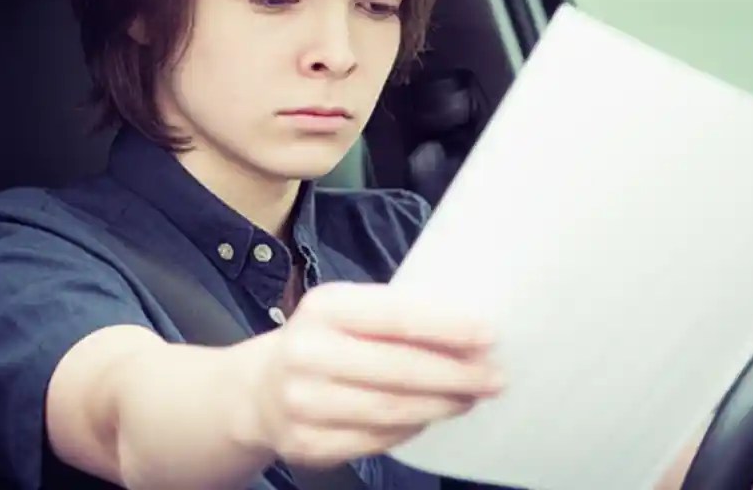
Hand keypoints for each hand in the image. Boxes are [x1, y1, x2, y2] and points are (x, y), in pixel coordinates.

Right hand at [245, 282, 502, 467]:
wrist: (258, 389)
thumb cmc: (324, 340)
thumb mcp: (348, 311)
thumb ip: (396, 316)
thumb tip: (471, 331)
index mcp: (324, 307)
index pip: (395, 316)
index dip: (446, 327)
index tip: (489, 336)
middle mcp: (307, 353)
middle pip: (398, 370)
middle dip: (455, 375)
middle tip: (494, 377)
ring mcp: (303, 403)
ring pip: (391, 410)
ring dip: (441, 405)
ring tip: (470, 397)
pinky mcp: (307, 444)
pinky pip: (376, 440)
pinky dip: (411, 428)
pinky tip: (430, 416)